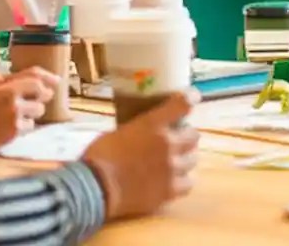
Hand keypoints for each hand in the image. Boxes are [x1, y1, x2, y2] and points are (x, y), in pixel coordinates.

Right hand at [0, 74, 50, 155]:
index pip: (34, 76)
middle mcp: (12, 99)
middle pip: (42, 93)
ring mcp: (14, 116)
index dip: (48, 77)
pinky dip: (24, 126)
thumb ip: (2, 75)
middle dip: (42, 95)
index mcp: (5, 84)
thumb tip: (17, 75)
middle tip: (37, 98)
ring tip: (16, 114)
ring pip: (38, 111)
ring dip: (32, 112)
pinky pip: (30, 126)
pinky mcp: (14, 133)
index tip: (57, 80)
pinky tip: (11, 126)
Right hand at [82, 90, 201, 219]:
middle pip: (194, 136)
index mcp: (153, 125)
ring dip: (185, 158)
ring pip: (193, 160)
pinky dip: (182, 180)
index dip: (190, 98)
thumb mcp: (119, 132)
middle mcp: (169, 144)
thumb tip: (145, 131)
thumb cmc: (99, 157)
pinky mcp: (170, 190)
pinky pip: (188, 183)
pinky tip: (173, 180)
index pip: (183, 104)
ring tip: (174, 161)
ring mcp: (172, 169)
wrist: (94, 188)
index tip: (192, 97)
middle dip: (186, 136)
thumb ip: (138, 130)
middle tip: (176, 139)